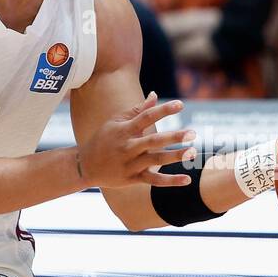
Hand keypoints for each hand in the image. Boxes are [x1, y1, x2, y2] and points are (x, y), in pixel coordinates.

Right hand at [78, 93, 195, 188]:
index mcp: (124, 130)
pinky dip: (170, 181)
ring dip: (175, 157)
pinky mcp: (132, 178)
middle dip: (174, 137)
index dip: (163, 110)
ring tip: (193, 152)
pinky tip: (187, 179)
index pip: (146, 117)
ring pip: (156, 160)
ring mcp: (130, 164)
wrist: (85, 165)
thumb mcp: (116, 122)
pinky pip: (154, 180)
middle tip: (193, 133)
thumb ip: (137, 110)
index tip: (180, 104)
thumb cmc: (103, 139)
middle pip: (154, 140)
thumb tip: (154, 94)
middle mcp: (128, 147)